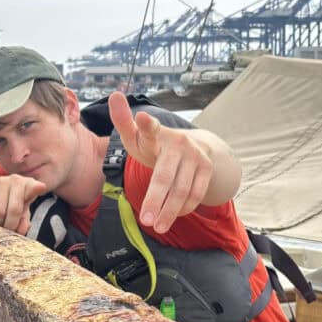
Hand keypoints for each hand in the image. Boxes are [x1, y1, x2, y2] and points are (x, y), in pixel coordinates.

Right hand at [0, 174, 46, 234]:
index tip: (41, 187)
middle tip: (8, 230)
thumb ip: (24, 221)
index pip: (34, 187)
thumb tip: (21, 230)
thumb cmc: (11, 202)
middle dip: (10, 225)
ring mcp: (1, 180)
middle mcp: (16, 180)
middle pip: (14, 209)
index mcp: (29, 186)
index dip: (37, 188)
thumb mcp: (21, 211)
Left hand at [108, 91, 211, 233]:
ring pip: (182, 190)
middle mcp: (178, 143)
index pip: (149, 129)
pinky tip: (172, 216)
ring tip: (157, 227)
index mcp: (155, 134)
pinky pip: (195, 194)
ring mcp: (195, 156)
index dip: (145, 125)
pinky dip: (183, 208)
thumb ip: (123, 122)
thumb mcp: (137, 136)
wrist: (191, 145)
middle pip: (165, 177)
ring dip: (170, 211)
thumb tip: (114, 95)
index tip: (141, 118)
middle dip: (155, 200)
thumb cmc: (155, 145)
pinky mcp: (207, 168)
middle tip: (147, 221)